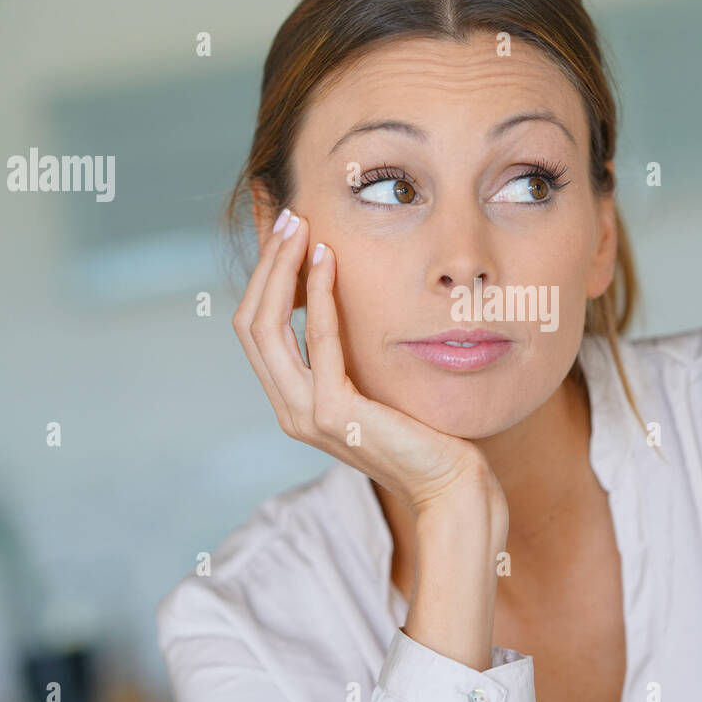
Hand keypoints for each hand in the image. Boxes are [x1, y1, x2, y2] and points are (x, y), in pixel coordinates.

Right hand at [233, 208, 498, 515]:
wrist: (449, 483)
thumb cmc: (423, 432)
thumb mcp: (373, 384)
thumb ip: (347, 354)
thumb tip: (339, 299)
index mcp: (294, 402)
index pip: (257, 329)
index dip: (265, 278)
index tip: (288, 232)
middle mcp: (289, 410)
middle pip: (252, 323)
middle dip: (267, 265)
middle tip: (290, 218)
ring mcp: (306, 415)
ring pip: (268, 328)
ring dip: (282, 271)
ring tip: (301, 230)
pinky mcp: (334, 415)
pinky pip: (317, 342)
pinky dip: (318, 297)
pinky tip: (329, 262)